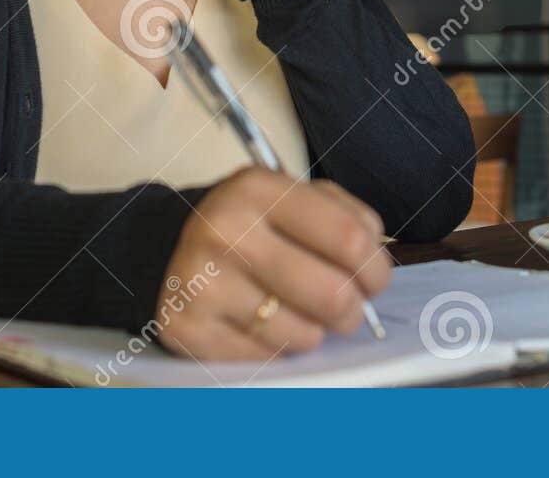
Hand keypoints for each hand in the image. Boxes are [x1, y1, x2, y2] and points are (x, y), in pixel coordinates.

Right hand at [154, 167, 391, 360]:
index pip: (350, 239)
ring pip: (304, 335)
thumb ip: (346, 218)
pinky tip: (261, 325)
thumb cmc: (251, 226)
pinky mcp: (187, 329)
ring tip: (296, 311)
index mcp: (258, 188)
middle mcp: (225, 231)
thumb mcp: (293, 196)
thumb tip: (375, 267)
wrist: (172, 250)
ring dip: (313, 331)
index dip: (376, 269)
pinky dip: (276, 348)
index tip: (373, 279)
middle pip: (332, 294)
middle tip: (345, 306)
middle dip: (352, 310)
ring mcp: (202, 282)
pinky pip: (268, 359)